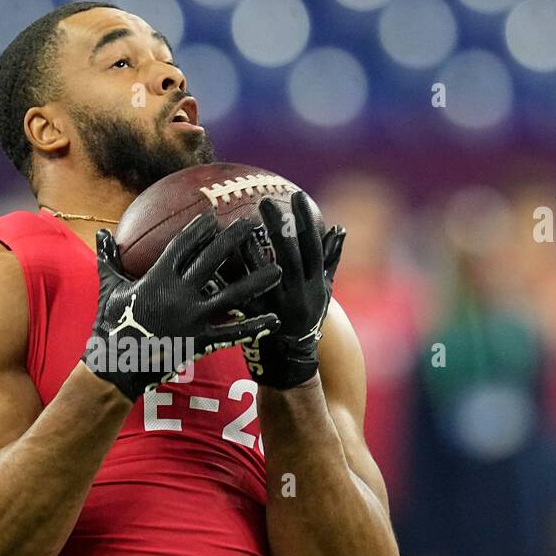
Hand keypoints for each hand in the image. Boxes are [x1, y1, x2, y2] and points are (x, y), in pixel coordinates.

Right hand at [84, 213, 282, 400]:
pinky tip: (273, 319)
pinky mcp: (200, 341)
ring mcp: (192, 318)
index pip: (183, 246)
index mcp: (157, 278)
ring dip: (256, 281)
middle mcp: (179, 294)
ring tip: (278, 270)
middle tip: (251, 225)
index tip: (214, 217)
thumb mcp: (109, 288)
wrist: (116, 365)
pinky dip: (254, 326)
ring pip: (231, 295)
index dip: (199, 230)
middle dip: (233, 240)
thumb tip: (101, 233)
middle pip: (212, 260)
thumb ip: (109, 259)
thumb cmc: (111, 324)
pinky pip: (232, 333)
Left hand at [241, 191, 344, 388]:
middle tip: (263, 201)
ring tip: (235, 225)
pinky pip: (239, 296)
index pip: (312, 246)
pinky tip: (214, 261)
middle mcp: (298, 295)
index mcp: (314, 284)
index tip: (297, 194)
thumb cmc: (307, 317)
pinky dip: (227, 280)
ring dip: (249, 250)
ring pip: (262, 276)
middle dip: (277, 228)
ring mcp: (276, 308)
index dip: (305, 220)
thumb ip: (330, 259)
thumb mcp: (324, 290)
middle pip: (288, 256)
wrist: (292, 360)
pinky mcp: (254, 320)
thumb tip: (340, 228)